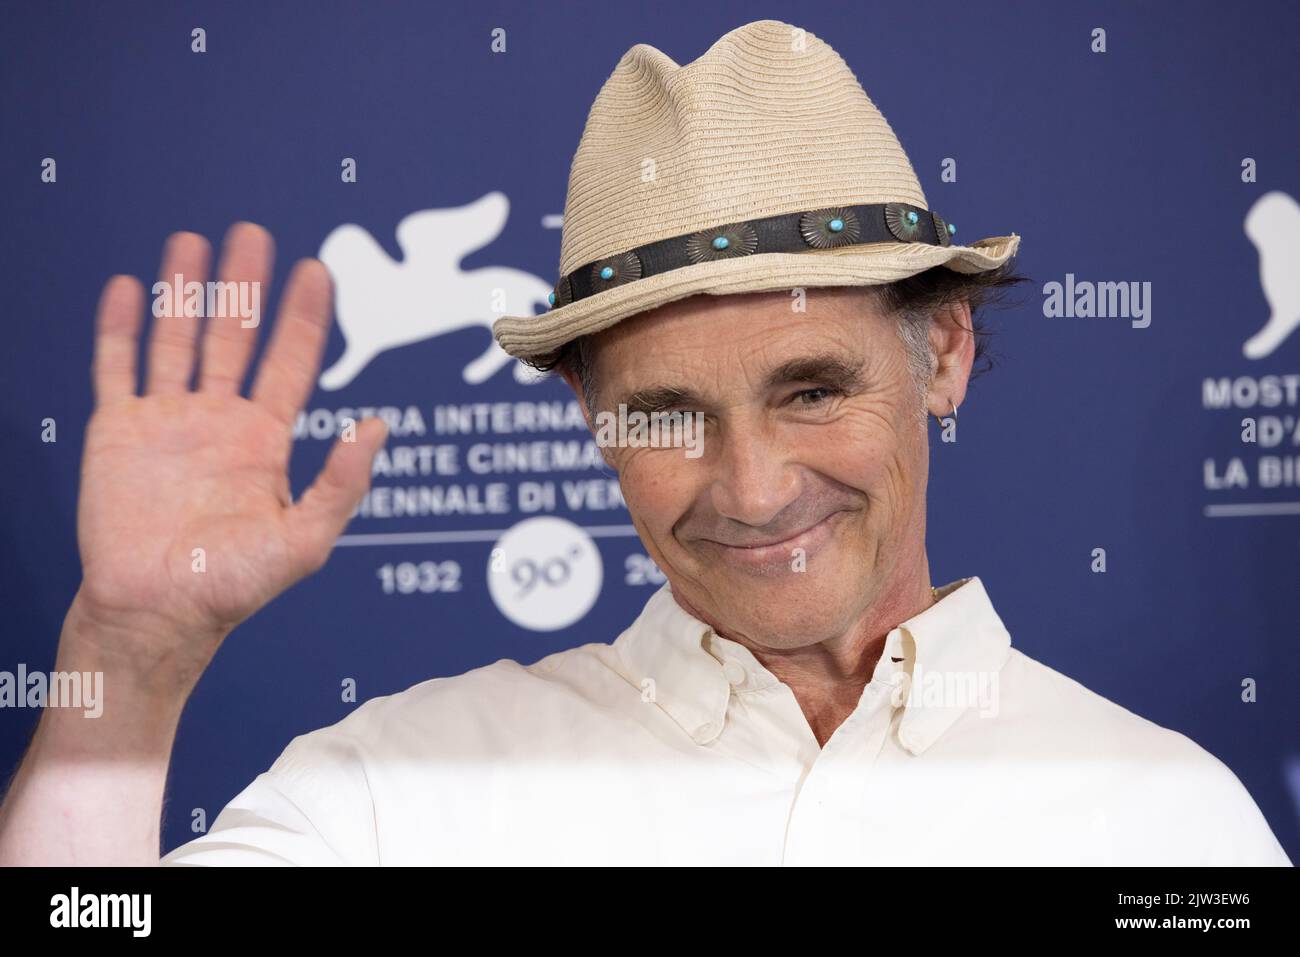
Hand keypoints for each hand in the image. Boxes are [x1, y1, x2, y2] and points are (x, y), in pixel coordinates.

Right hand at [74, 223, 385, 678]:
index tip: (317, 269)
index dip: (304, 316)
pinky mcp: (117, 431)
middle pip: (234, 336)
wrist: (155, 613)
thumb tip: (378, 425)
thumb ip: (340, 483)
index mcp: (263, 440)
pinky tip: (126, 287)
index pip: (290, 361)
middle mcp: (218, 421)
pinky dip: (119, 328)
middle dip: (245, 286)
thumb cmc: (232, 587)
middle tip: (254, 233)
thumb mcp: (304, 540)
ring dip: (184, 291)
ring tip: (192, 241)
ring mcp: (167, 420)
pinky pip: (116, 368)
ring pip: (177, 339)